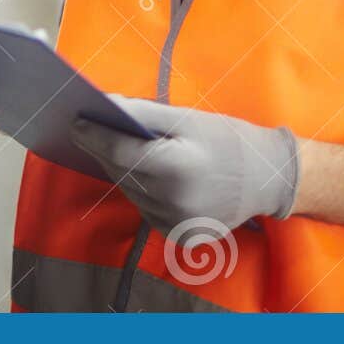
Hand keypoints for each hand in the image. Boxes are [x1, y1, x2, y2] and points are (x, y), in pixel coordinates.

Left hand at [69, 96, 299, 237]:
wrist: (268, 178)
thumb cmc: (228, 139)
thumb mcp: (190, 118)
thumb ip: (146, 113)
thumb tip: (107, 106)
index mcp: (178, 168)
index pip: (120, 153)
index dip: (94, 136)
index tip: (74, 121)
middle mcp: (175, 203)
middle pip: (122, 174)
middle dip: (104, 150)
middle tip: (88, 128)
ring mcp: (178, 225)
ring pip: (133, 194)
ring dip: (124, 172)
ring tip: (123, 149)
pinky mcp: (181, 238)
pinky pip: (149, 211)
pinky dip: (143, 192)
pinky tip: (152, 175)